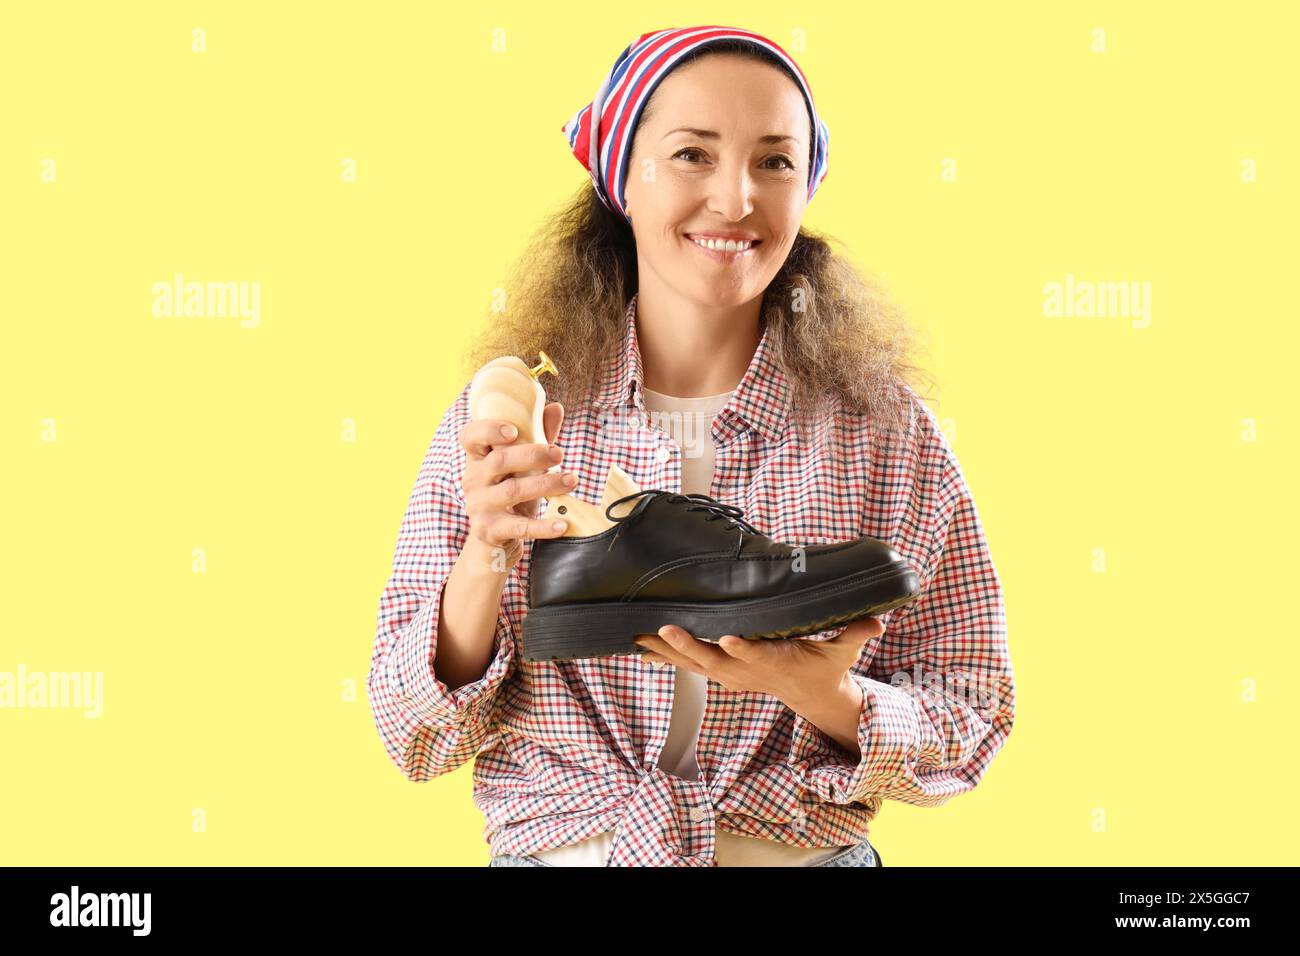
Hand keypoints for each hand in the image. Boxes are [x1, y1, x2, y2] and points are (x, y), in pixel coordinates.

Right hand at [459, 401, 575, 571]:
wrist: (494, 544)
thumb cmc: (510, 499)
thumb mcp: (521, 469)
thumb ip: (537, 438)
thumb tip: (555, 408)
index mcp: (478, 460)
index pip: (470, 436)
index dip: (489, 429)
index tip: (514, 430)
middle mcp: (473, 480)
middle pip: (499, 460)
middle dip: (532, 455)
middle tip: (560, 453)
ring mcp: (479, 506)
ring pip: (512, 491)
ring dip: (546, 484)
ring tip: (572, 480)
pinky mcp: (489, 531)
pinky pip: (518, 527)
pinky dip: (543, 526)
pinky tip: (562, 523)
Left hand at [632, 616, 885, 706]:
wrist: (807, 694)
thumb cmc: (822, 666)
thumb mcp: (843, 653)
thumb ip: (856, 634)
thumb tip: (880, 622)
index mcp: (776, 662)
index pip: (759, 656)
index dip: (743, 650)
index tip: (727, 639)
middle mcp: (747, 671)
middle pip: (715, 661)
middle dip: (688, 647)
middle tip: (664, 630)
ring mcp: (731, 675)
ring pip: (693, 663)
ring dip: (666, 651)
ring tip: (638, 637)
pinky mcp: (720, 672)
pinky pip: (687, 665)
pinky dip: (664, 655)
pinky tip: (639, 646)